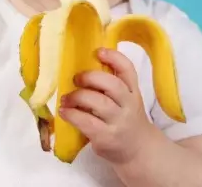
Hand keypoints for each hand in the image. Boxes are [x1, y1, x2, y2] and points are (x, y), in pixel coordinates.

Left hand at [59, 47, 155, 164]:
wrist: (137, 150)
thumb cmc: (125, 119)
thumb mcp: (126, 100)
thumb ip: (111, 86)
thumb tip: (81, 70)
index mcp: (133, 91)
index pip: (128, 70)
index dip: (114, 58)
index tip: (98, 51)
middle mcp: (129, 105)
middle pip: (113, 85)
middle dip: (91, 77)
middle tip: (76, 78)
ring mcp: (119, 121)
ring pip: (99, 103)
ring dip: (78, 97)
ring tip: (65, 98)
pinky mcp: (107, 137)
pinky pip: (87, 122)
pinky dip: (72, 115)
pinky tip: (64, 112)